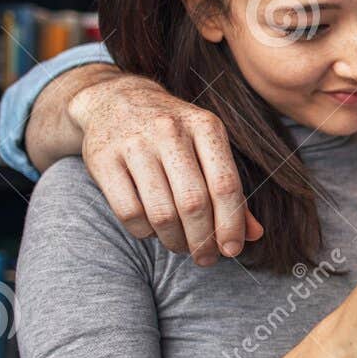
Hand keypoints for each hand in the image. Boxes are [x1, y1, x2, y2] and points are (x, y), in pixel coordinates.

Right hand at [70, 71, 260, 264]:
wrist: (116, 100)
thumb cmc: (175, 135)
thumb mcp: (208, 149)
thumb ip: (230, 191)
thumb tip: (254, 235)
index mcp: (206, 126)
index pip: (225, 185)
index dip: (231, 225)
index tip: (232, 250)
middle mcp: (170, 130)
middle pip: (194, 203)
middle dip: (203, 240)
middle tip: (206, 257)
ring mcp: (133, 143)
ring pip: (161, 212)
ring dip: (175, 241)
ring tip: (181, 246)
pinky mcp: (102, 158)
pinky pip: (129, 212)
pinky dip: (145, 232)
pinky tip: (153, 230)